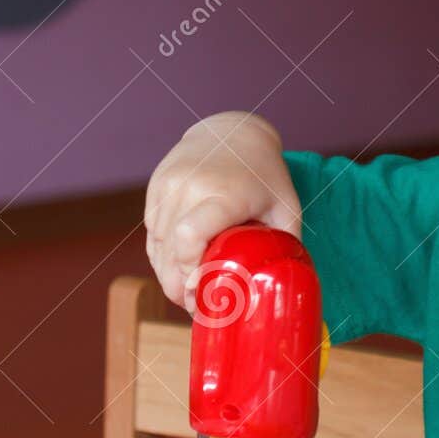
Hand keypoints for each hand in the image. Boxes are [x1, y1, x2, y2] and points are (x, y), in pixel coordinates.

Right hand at [144, 112, 302, 312]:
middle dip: (177, 286)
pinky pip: (152, 232)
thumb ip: (282, 246)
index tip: (203, 293)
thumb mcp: (286, 208)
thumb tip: (278, 289)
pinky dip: (161, 255)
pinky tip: (177, 267)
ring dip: (167, 275)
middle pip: (169, 251)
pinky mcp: (156, 185)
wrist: (233, 131)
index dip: (189, 272)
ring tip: (188, 291)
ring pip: (156, 246)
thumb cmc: (266, 176)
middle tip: (195, 306)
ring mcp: (168, 184)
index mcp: (225, 193)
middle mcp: (190, 186)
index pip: (189, 237)